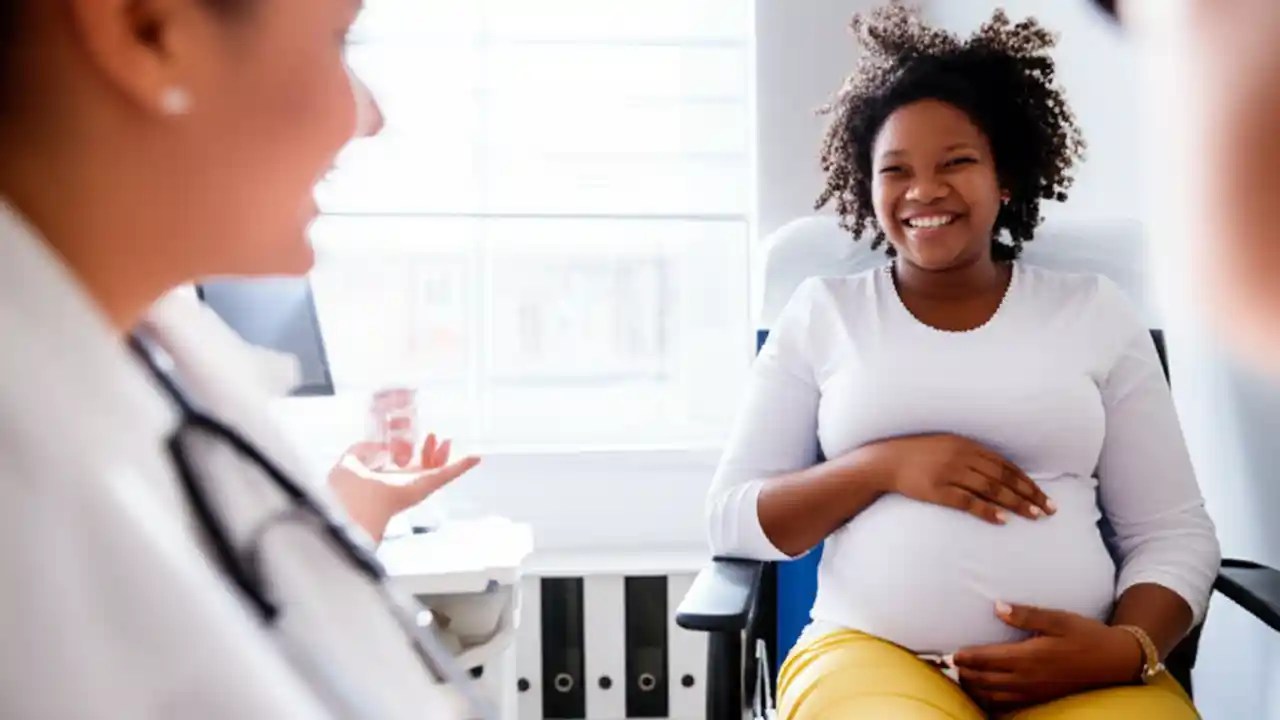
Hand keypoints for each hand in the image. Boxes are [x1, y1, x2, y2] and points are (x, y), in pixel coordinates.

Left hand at [328, 433, 480, 543]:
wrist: (355, 502)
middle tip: (434, 437)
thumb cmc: (347, 487)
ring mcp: (417, 486)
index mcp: (384, 480)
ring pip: (436, 470)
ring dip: (442, 455)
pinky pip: (448, 475)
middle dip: (430, 452)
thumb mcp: (350, 460)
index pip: (402, 466)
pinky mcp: (427, 486)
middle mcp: (402, 485)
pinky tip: (476, 457)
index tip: (411, 439)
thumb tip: (373, 441)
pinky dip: (462, 466)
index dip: (409, 451)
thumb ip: (360, 450)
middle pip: (423, 468)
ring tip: (445, 441)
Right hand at [861, 434, 1054, 523]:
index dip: (1027, 481)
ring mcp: (950, 474)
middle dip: (1029, 494)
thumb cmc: (918, 454)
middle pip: (1004, 478)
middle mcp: (962, 457)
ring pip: (992, 489)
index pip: (1006, 465)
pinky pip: (968, 502)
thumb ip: (971, 454)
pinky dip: (987, 510)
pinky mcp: (938, 490)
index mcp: (967, 445)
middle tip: (1048, 509)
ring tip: (1033, 516)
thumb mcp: (947, 445)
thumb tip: (999, 471)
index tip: (1044, 496)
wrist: (886, 461)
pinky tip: (1002, 519)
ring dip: (1015, 503)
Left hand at [954, 603, 1144, 710]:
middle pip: (983, 681)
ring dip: (975, 689)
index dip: (965, 657)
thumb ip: (1025, 615)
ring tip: (963, 679)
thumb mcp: (1058, 619)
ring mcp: (1033, 693)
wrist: (1115, 661)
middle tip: (949, 665)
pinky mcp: (1041, 699)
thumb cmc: (1086, 635)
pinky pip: (1008, 705)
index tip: (951, 652)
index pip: (986, 660)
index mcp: (1027, 657)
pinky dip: (992, 701)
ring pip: (993, 696)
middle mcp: (1027, 679)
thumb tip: (997, 606)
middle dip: (964, 674)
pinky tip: (986, 694)